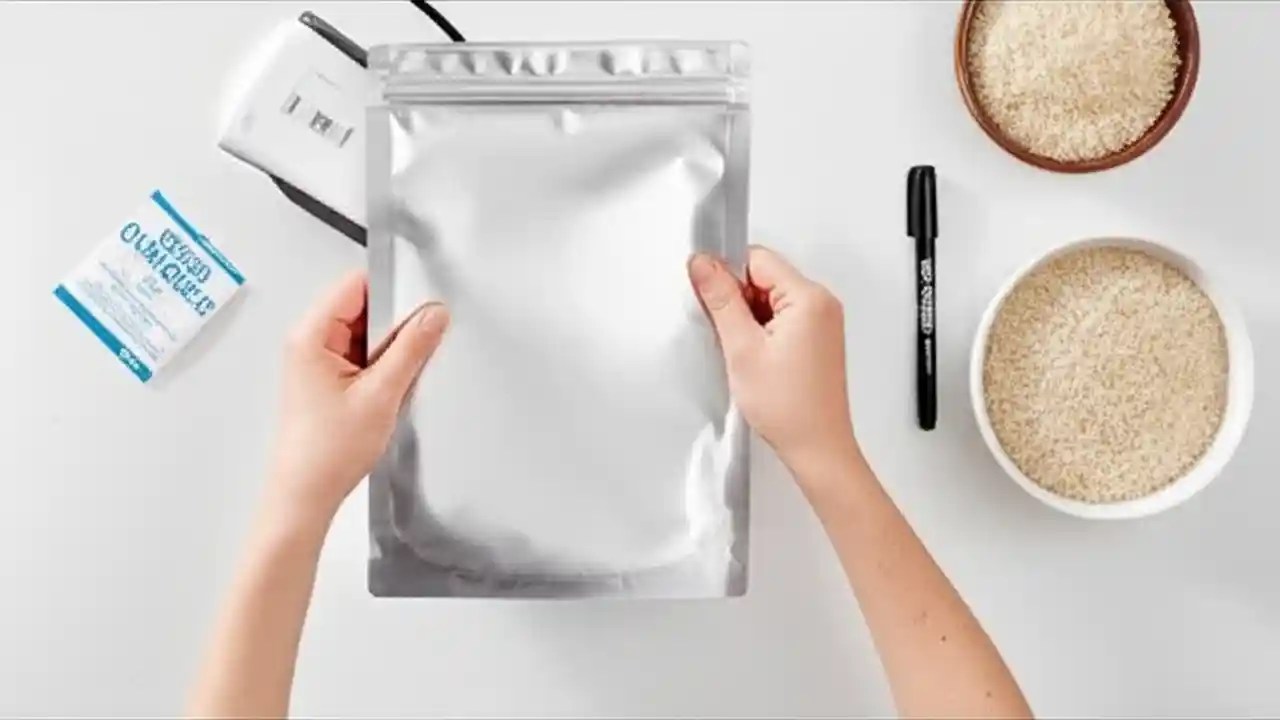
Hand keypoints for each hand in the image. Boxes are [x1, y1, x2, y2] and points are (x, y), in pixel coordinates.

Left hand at [269, 270, 449, 520]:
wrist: (305, 495)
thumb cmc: (327, 451)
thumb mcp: (381, 393)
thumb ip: (412, 348)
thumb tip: (434, 314)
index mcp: (311, 336)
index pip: (356, 284)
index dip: (391, 290)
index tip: (420, 306)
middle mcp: (308, 342)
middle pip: (362, 306)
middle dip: (393, 325)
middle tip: (410, 353)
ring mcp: (316, 361)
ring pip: (364, 333)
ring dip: (388, 350)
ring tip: (394, 381)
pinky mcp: (326, 380)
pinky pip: (361, 356)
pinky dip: (380, 367)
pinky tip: (388, 390)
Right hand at [688, 246, 858, 478]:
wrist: (818, 448)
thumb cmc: (790, 407)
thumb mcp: (742, 347)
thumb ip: (720, 300)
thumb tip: (703, 264)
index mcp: (809, 298)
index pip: (758, 259)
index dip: (728, 274)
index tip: (709, 295)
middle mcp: (822, 304)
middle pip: (764, 277)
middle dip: (737, 300)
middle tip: (728, 335)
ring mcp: (822, 322)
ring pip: (770, 299)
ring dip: (748, 319)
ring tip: (744, 353)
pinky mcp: (817, 339)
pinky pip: (781, 318)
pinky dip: (761, 332)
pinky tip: (754, 358)